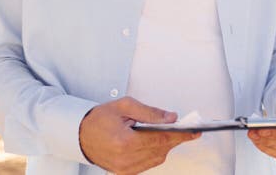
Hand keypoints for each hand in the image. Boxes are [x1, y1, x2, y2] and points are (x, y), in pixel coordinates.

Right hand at [79, 96, 199, 173]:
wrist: (80, 134)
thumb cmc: (100, 118)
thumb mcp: (125, 106)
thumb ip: (150, 112)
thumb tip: (172, 118)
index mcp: (124, 142)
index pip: (160, 139)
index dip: (181, 135)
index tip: (195, 131)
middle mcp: (124, 159)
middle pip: (161, 150)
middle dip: (175, 139)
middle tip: (188, 129)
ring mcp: (124, 169)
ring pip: (157, 159)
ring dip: (166, 146)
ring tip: (171, 134)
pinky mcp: (124, 173)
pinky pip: (148, 164)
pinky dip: (155, 153)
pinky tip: (156, 142)